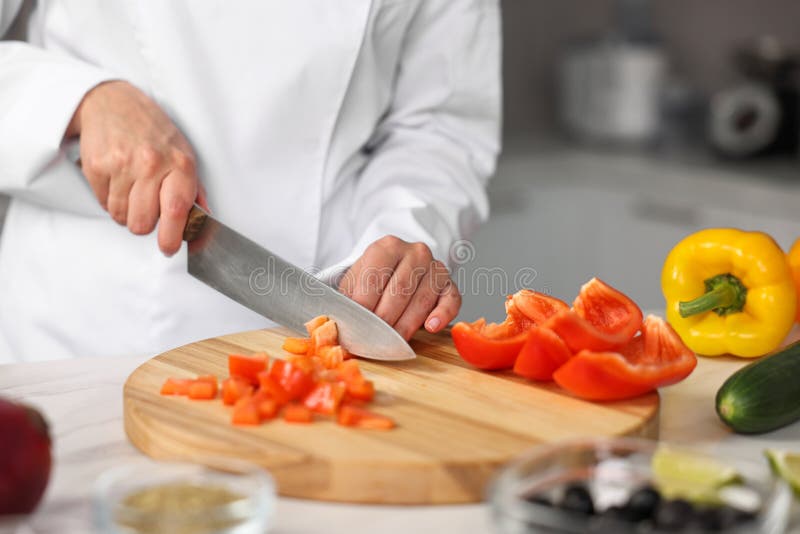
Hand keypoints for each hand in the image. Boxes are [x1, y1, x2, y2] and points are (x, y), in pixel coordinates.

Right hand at [65, 81, 206, 254]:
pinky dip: (108, 198)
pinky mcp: (97, 165)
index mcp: (179, 164)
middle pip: (143, 222)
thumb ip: (194, 190)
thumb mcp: (183, 154)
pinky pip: (102, 202)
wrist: (114, 102)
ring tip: (131, 190)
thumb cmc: (153, 132)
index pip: (177, 210)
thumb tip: (204, 220)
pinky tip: (116, 180)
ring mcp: (122, 164)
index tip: (168, 247)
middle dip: (143, 224)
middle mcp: (151, 164)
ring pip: (121, 216)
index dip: (172, 237)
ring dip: (125, 212)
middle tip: (145, 208)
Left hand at [338, 236, 460, 339]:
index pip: (374, 278)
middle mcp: (415, 252)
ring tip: (392, 342)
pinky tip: (431, 327)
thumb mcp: (354, 283)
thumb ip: (348, 301)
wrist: (395, 270)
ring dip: (406, 326)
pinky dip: (442, 315)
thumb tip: (337, 326)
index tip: (355, 328)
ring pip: (422, 300)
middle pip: (399, 291)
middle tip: (372, 341)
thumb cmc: (372, 281)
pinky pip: (451, 300)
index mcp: (387, 246)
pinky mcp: (449, 284)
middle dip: (384, 321)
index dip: (363, 307)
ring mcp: (435, 267)